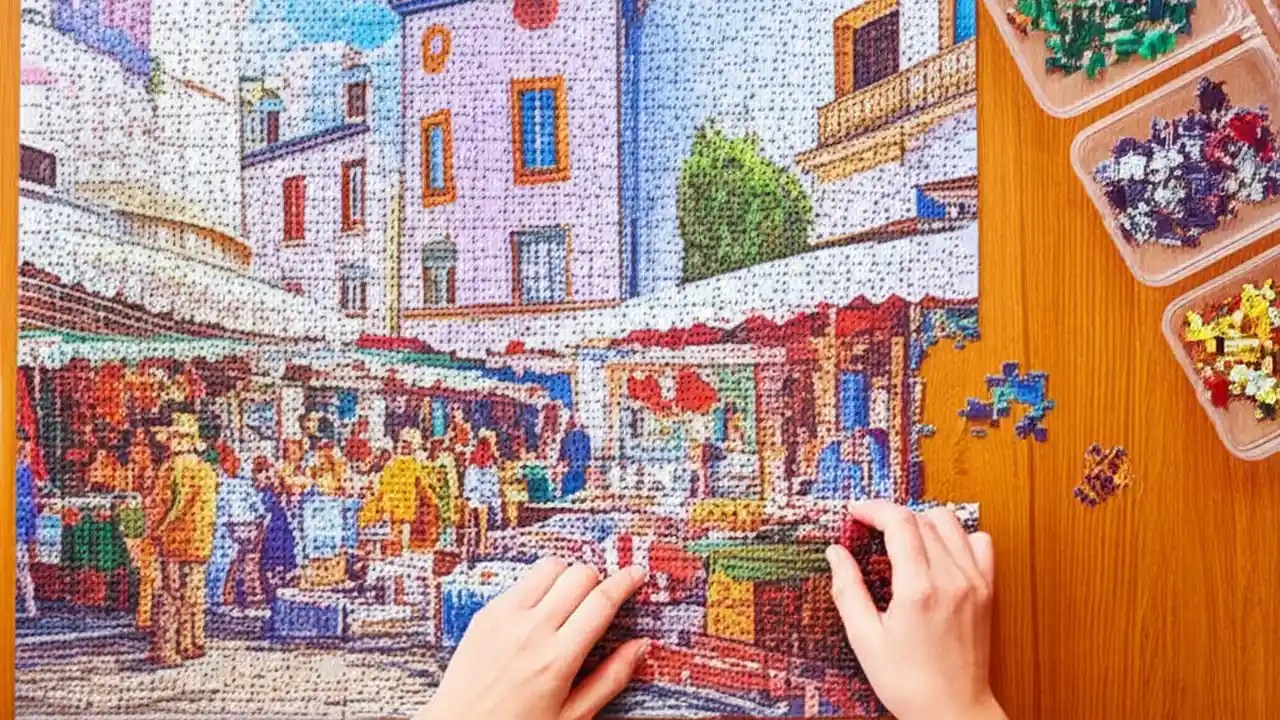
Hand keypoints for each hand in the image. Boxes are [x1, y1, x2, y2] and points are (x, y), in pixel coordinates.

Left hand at [416, 558, 649, 719]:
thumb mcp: (572, 716)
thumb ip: (610, 678)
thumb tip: (642, 646)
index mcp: (557, 659)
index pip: (601, 601)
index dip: (625, 582)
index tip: (637, 574)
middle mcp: (531, 631)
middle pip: (579, 574)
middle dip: (598, 578)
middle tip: (602, 596)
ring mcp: (504, 617)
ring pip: (550, 566)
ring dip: (568, 575)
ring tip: (572, 598)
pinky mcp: (486, 613)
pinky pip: (521, 580)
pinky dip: (539, 586)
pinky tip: (542, 609)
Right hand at [826, 501, 1004, 719]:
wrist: (952, 711)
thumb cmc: (908, 682)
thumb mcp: (864, 639)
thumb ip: (848, 589)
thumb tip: (835, 552)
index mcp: (918, 589)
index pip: (899, 522)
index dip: (873, 509)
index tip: (855, 512)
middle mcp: (951, 579)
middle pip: (922, 518)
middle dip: (891, 516)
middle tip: (870, 531)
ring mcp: (974, 582)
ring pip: (951, 523)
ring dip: (922, 522)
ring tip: (902, 540)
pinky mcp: (987, 590)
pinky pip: (980, 542)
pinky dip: (957, 537)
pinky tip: (938, 553)